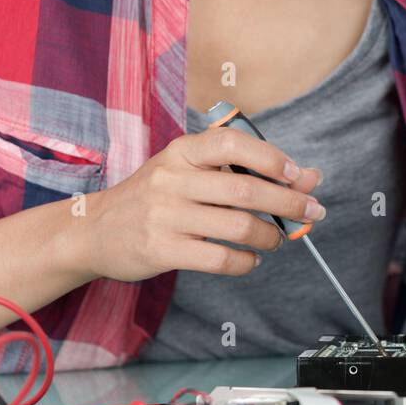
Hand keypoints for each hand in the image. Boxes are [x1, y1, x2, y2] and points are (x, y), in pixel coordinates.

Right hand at [78, 128, 324, 282]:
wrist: (93, 230)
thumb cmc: (154, 197)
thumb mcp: (190, 172)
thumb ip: (243, 171)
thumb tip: (308, 177)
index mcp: (181, 151)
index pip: (232, 143)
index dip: (271, 158)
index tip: (299, 175)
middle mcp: (172, 178)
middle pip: (244, 189)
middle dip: (288, 202)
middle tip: (312, 212)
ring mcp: (164, 215)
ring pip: (236, 226)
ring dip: (269, 235)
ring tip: (277, 239)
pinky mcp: (161, 250)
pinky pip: (218, 258)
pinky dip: (245, 261)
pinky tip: (251, 260)